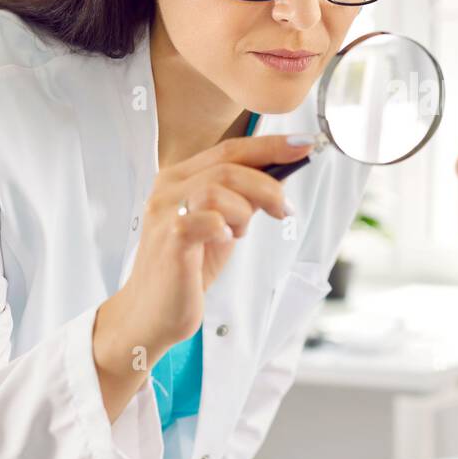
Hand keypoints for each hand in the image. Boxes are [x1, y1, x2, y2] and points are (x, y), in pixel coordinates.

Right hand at [93, 133, 313, 419]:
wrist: (154, 313)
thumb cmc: (188, 269)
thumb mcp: (222, 225)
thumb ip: (242, 199)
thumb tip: (281, 175)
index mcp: (180, 178)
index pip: (230, 149)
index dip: (270, 145)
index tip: (303, 145)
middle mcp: (168, 188)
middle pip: (229, 165)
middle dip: (267, 184)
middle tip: (284, 208)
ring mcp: (165, 211)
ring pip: (220, 189)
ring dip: (244, 212)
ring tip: (238, 234)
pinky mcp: (169, 238)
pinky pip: (207, 219)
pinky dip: (225, 228)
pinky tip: (224, 240)